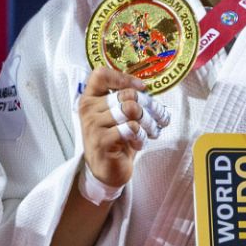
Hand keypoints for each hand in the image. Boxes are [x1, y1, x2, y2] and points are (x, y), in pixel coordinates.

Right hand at [77, 67, 156, 192]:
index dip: (124, 78)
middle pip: (126, 94)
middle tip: (156, 118)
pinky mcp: (101, 140)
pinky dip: (141, 136)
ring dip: (147, 122)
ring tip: (148, 132)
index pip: (101, 74)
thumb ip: (128, 99)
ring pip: (131, 110)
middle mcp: (88, 108)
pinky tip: (138, 143)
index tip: (141, 88)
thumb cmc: (116, 140)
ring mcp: (93, 124)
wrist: (107, 171)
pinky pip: (131, 128)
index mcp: (90, 98)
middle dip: (148, 107)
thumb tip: (149, 87)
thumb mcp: (119, 116)